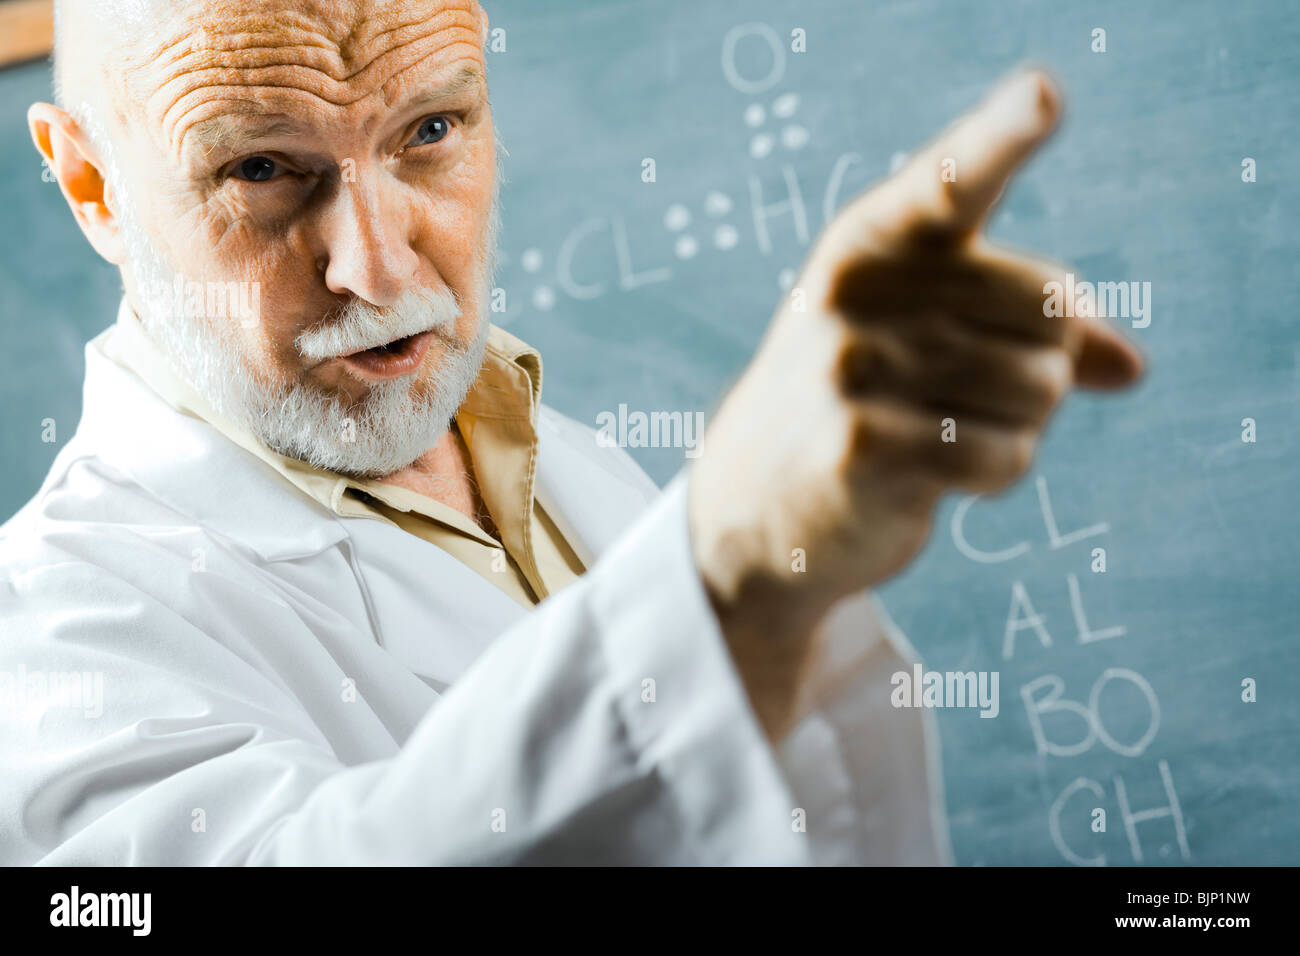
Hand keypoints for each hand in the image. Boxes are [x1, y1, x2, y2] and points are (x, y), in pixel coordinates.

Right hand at [688, 69, 1143, 740]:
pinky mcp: (864, 449)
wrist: (757, 498)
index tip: (1044, 95)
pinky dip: (996, 474)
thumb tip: (1132, 367)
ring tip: (942, 432)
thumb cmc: (865, 398)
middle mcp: (857, 293)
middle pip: (1049, 312)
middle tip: (965, 392)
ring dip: (1018, 426)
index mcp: (872, 241)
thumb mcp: (931, 334)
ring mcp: (853, 370)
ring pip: (1038, 390)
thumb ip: (1030, 328)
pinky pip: (1003, 456)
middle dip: (1039, 365)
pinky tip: (937, 478)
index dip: (1004, 134)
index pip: (952, 181)